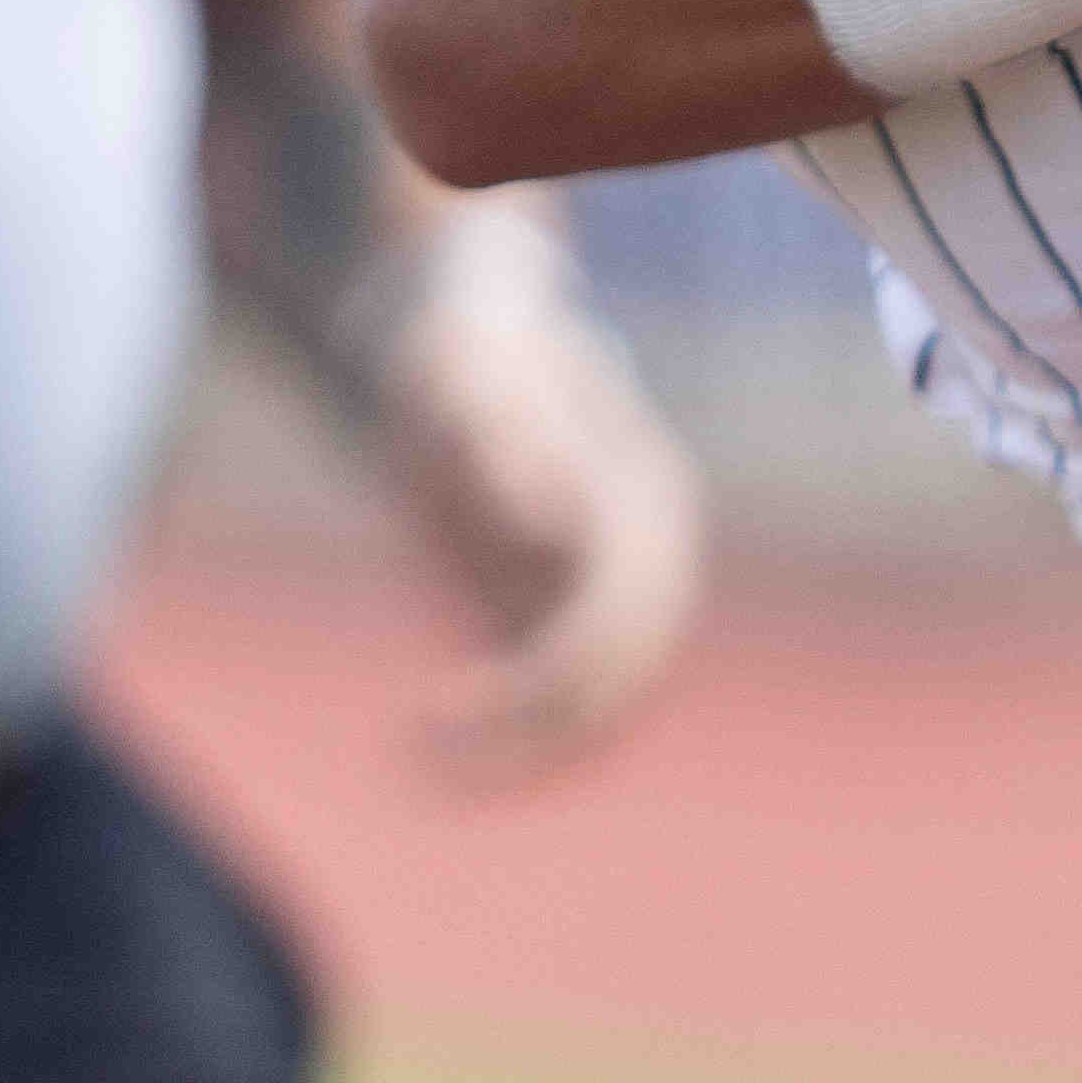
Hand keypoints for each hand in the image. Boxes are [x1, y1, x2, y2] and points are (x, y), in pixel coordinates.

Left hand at [363, 210, 704, 779]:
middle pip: (627, 675)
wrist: (469, 330)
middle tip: (427, 747)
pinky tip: (443, 734)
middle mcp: (654, 547)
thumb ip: (504, 438)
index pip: (614, 623)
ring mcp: (622, 575)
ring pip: (615, 696)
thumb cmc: (461, 348)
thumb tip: (555, 530)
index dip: (540, 684)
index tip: (443, 708)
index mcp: (644, 499)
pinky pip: (579, 688)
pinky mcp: (578, 595)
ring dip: (537, 744)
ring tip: (431, 753)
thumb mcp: (463, 376)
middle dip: (539, 731)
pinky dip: (526, 729)